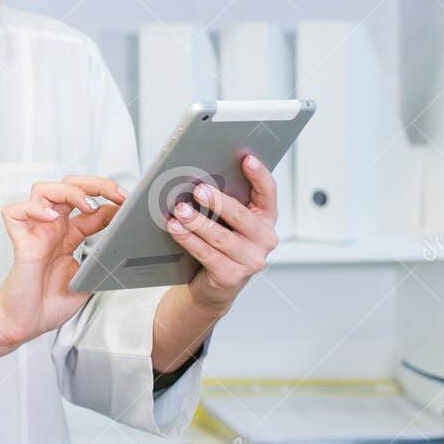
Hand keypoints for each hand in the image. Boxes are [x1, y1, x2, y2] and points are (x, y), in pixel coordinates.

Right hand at [0, 175, 124, 350]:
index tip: (129, 203)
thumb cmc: (49, 305)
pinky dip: (33, 208)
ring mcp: (35, 232)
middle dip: (95, 184)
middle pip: (68, 186)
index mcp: (68, 236)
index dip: (109, 199)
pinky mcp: (20, 241)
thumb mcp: (88, 278)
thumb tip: (123, 246)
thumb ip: (100, 259)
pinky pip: (15, 212)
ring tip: (86, 205)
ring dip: (68, 191)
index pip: (89, 204)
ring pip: (42, 190)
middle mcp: (52, 229)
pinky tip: (52, 218)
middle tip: (116, 194)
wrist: (26, 324)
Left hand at [167, 154, 278, 311]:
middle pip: (241, 215)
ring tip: (180, 210)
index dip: (259, 175)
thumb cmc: (219, 243)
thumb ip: (222, 200)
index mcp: (265, 217)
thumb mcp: (226, 220)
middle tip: (198, 189)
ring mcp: (251, 260)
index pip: (268, 192)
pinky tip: (176, 228)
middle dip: (218, 201)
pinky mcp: (232, 276)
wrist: (214, 284)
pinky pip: (207, 254)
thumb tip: (198, 177)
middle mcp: (265, 238)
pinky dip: (189, 240)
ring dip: (198, 222)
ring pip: (221, 237)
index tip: (246, 159)